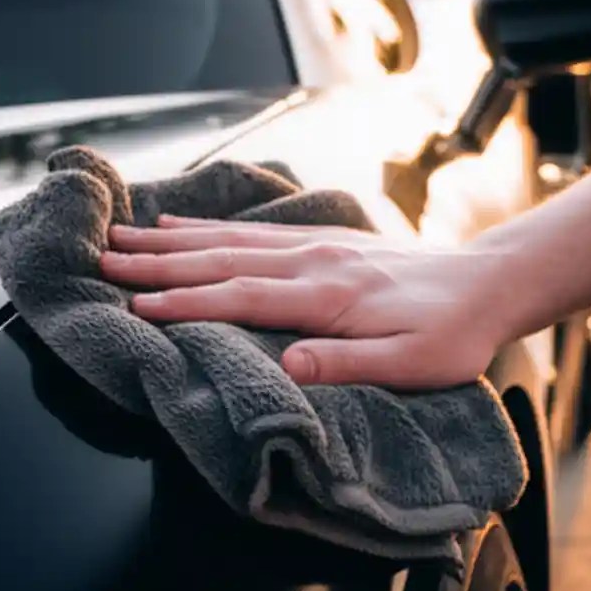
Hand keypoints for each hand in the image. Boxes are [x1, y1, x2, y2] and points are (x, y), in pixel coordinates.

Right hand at [100, 215, 511, 388]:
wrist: (486, 282)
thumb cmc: (450, 333)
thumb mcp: (411, 364)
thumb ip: (346, 363)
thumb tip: (287, 367)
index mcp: (325, 294)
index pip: (239, 296)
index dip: (185, 303)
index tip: (135, 306)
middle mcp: (309, 260)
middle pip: (218, 259)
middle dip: (156, 262)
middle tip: (103, 261)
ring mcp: (311, 244)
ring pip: (226, 239)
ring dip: (170, 240)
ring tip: (123, 237)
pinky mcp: (318, 239)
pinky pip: (249, 229)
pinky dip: (207, 226)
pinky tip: (178, 223)